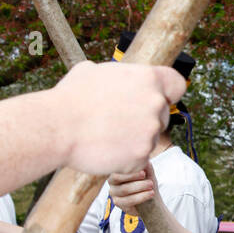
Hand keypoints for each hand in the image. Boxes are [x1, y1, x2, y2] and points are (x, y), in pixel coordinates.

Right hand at [52, 62, 186, 175]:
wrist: (56, 127)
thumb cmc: (70, 98)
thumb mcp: (91, 72)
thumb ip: (114, 75)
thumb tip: (111, 76)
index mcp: (149, 78)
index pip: (177, 85)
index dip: (167, 94)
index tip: (157, 100)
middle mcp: (155, 103)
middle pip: (162, 116)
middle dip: (144, 121)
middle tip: (117, 125)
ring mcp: (150, 131)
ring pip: (150, 139)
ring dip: (134, 142)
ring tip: (105, 138)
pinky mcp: (141, 155)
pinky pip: (138, 160)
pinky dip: (125, 160)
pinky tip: (105, 152)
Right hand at [109, 163, 158, 212]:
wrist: (150, 198)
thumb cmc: (147, 181)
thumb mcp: (148, 172)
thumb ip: (145, 166)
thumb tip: (144, 158)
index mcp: (117, 170)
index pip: (118, 170)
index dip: (130, 173)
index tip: (144, 173)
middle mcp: (112, 182)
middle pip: (119, 180)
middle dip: (137, 183)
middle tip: (150, 183)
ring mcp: (113, 193)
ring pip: (124, 190)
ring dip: (140, 189)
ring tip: (152, 189)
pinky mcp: (117, 203)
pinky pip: (127, 201)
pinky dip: (140, 197)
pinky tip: (149, 194)